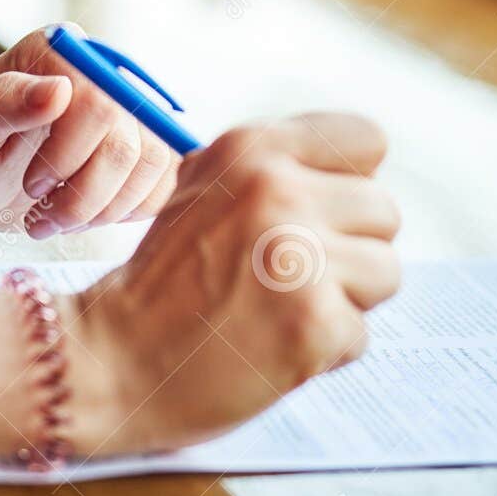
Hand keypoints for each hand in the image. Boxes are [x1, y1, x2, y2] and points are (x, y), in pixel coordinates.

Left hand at [0, 27, 179, 232]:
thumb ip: (3, 104)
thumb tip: (59, 89)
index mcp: (58, 51)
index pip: (98, 100)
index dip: (71, 154)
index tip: (32, 185)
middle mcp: (100, 71)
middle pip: (130, 138)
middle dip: (87, 194)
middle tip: (41, 219)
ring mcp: (126, 107)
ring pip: (155, 161)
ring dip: (108, 208)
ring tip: (58, 221)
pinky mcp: (140, 143)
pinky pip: (165, 179)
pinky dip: (129, 210)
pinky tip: (87, 216)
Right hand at [0, 112, 399, 461]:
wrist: (111, 358)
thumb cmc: (164, 279)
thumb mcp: (204, 186)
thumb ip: (274, 167)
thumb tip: (356, 168)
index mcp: (254, 148)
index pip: (367, 137)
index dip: (351, 179)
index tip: (325, 211)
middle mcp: (278, 190)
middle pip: (384, 210)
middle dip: (351, 248)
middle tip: (294, 274)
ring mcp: (298, 258)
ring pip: (385, 271)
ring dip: (345, 300)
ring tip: (283, 308)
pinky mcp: (311, 324)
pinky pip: (360, 333)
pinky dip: (324, 350)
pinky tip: (273, 346)